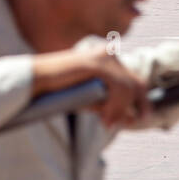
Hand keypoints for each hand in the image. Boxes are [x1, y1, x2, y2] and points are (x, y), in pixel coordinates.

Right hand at [32, 51, 149, 128]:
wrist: (36, 80)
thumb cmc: (60, 91)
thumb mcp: (91, 97)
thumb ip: (109, 102)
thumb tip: (132, 117)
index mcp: (109, 58)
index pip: (135, 80)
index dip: (141, 102)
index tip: (140, 120)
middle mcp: (109, 54)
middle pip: (137, 83)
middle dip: (138, 107)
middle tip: (126, 125)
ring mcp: (104, 57)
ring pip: (128, 88)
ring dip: (121, 110)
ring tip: (108, 124)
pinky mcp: (97, 64)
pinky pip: (117, 87)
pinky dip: (115, 106)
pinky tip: (104, 118)